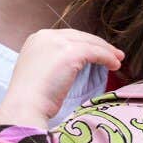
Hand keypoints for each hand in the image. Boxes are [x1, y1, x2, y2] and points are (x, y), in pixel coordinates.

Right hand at [0, 28, 123, 129]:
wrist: (24, 106)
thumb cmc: (30, 100)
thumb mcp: (39, 74)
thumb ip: (52, 64)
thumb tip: (68, 68)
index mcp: (36, 40)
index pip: (66, 37)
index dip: (83, 44)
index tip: (95, 53)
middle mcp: (46, 36)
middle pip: (79, 36)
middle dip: (98, 45)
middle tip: (113, 54)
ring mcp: (58, 42)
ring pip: (89, 42)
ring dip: (106, 51)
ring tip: (118, 60)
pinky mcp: (70, 53)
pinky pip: (95, 52)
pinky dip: (107, 58)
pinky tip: (115, 66)